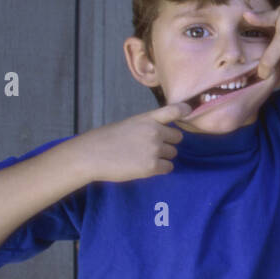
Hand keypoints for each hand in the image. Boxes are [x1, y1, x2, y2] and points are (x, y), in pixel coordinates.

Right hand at [73, 102, 190, 181]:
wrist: (90, 155)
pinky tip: (145, 166)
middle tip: (150, 147)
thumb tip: (164, 134)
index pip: (174, 110)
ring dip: (163, 156)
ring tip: (143, 157)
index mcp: (148, 118)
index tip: (189, 110)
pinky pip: (168, 167)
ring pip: (172, 153)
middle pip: (178, 138)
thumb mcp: (130, 124)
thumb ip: (148, 126)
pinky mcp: (152, 166)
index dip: (184, 110)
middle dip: (168, 142)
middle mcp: (155, 131)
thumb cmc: (107, 139)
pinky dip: (160, 168)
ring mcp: (154, 149)